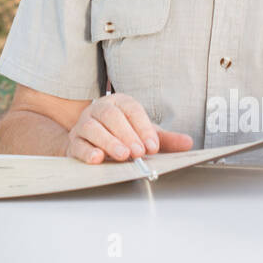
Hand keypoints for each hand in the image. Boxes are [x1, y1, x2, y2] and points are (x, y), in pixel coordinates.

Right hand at [65, 93, 192, 163]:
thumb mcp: (145, 135)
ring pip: (92, 128)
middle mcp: (100, 110)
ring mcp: (84, 124)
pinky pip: (78, 144)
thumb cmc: (123, 136)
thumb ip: (165, 139)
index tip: (153, 145)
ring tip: (122, 155)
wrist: (93, 142)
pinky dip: (87, 151)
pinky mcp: (74, 142)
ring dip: (108, 142)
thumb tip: (188, 142)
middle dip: (126, 134)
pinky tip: (97, 158)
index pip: (132, 110)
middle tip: (138, 152)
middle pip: (111, 116)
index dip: (143, 127)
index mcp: (120, 103)